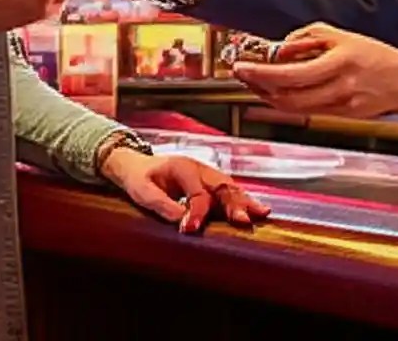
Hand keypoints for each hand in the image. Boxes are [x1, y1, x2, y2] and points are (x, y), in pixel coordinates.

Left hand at [101, 147, 271, 232]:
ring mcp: (207, 174)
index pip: (198, 193)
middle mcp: (199, 168)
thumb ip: (161, 204)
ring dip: (244, 201)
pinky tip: (256, 209)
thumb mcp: (142, 191)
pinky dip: (242, 199)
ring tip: (261, 213)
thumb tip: (181, 220)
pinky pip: (229, 190)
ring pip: (230, 187)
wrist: (136, 166)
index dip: (196, 213)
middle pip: (221, 186)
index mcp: (183, 167)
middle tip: (243, 221)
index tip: (190, 230)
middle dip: (233, 204)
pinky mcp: (210, 182)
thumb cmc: (139, 178)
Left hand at [230, 23, 397, 118]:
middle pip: (289, 95)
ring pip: (294, 107)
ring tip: (255, 82)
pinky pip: (306, 111)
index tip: (243, 66)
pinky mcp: (341, 116)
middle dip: (259, 85)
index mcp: (341, 62)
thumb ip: (307, 37)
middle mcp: (341, 87)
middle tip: (242, 74)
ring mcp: (341, 105)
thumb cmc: (374, 56)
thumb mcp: (341, 36)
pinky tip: (275, 92)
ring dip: (269, 96)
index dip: (263, 73)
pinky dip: (286, 102)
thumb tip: (280, 47)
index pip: (293, 73)